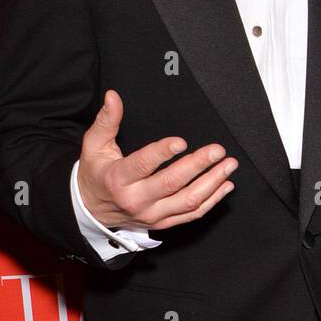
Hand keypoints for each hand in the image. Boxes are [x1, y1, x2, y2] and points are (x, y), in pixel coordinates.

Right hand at [76, 89, 238, 230]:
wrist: (91, 210)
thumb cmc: (96, 174)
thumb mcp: (94, 145)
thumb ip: (106, 121)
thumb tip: (113, 97)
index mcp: (119, 179)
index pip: (143, 165)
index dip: (162, 153)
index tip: (181, 142)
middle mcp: (136, 199)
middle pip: (172, 183)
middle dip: (198, 166)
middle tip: (217, 151)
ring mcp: (152, 214)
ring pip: (187, 201)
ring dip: (212, 183)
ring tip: (228, 166)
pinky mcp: (163, 223)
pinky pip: (192, 214)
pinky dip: (212, 201)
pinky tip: (225, 185)